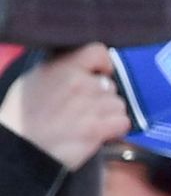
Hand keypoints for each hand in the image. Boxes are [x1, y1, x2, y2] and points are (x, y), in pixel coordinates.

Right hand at [0, 44, 128, 168]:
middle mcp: (78, 82)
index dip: (103, 64)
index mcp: (62, 66)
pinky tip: (100, 132)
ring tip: (88, 121)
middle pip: (110, 85)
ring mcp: (89, 105)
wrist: (21, 144)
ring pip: (118, 105)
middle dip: (101, 97)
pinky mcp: (96, 128)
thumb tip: (83, 69)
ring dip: (109, 115)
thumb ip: (63, 70)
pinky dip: (116, 129)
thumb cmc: (25, 114)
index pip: (98, 52)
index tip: (99, 73)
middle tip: (84, 109)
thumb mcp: (37, 78)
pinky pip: (123, 122)